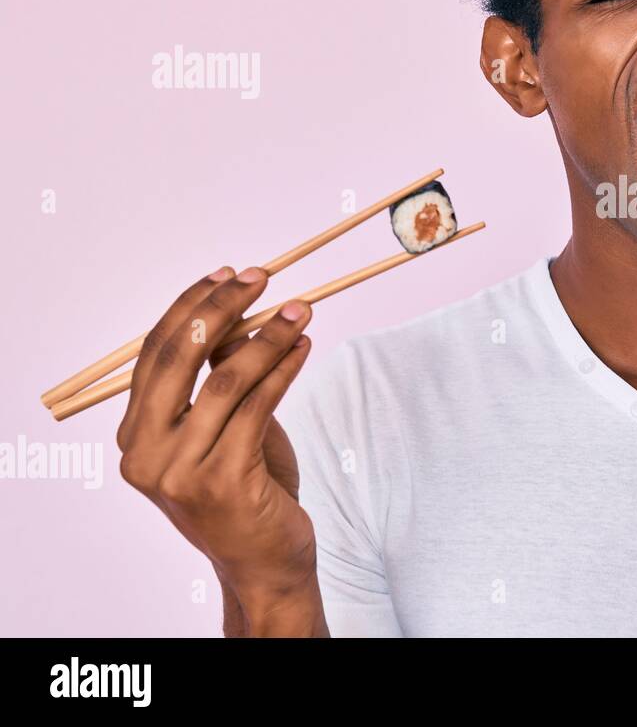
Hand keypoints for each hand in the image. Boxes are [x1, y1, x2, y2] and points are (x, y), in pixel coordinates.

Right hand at [116, 266, 321, 619]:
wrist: (263, 561)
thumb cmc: (245, 489)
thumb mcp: (223, 429)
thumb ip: (217, 380)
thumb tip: (238, 313)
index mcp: (133, 436)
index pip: (155, 353)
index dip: (191, 306)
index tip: (229, 274)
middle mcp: (144, 454)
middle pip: (180, 356)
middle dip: (224, 307)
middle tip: (264, 277)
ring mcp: (180, 471)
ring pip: (226, 380)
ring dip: (269, 336)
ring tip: (301, 310)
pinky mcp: (223, 481)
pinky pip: (258, 407)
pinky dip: (284, 369)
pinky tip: (304, 347)